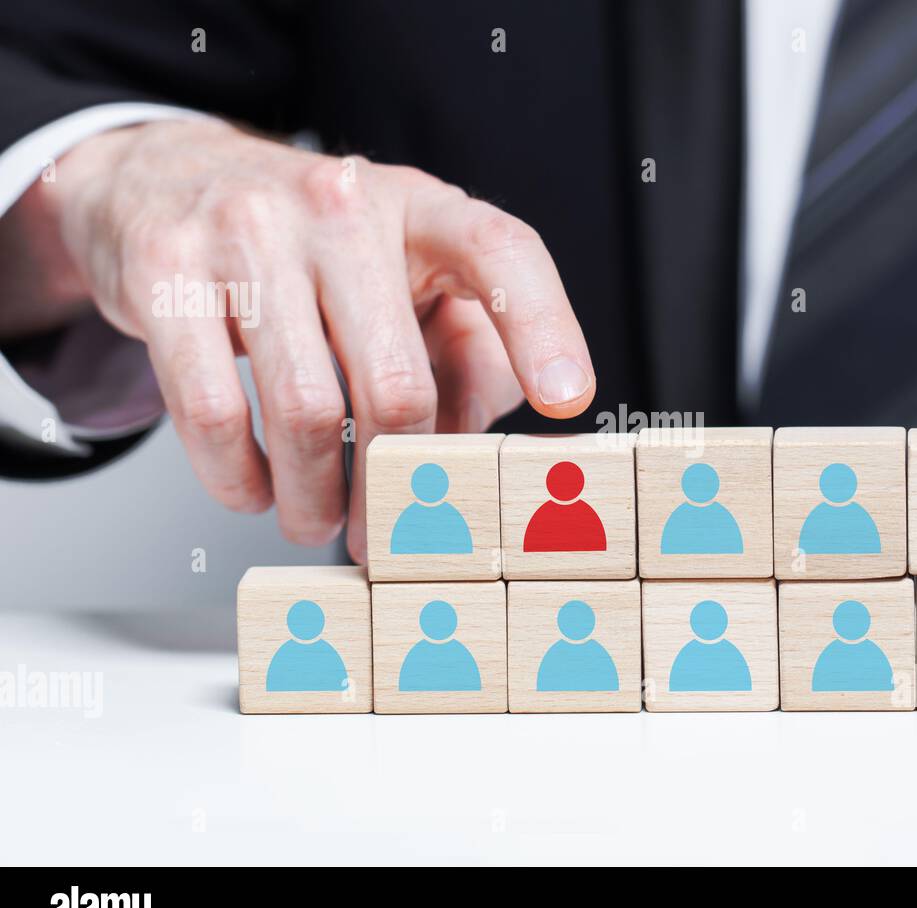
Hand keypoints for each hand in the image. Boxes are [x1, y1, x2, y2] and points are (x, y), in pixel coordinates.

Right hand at [29, 119, 595, 560]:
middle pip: (397, 382)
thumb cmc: (314, 251)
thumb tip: (477, 461)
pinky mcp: (166, 272)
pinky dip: (237, 478)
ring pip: (304, 410)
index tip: (568, 401)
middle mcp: (339, 207)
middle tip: (391, 534)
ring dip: (316, 497)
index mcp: (419, 207)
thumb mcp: (407, 280)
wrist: (165, 180)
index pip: (501, 252)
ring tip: (316, 521)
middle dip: (398, 485)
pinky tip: (252, 491)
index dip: (543, 330)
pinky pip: (212, 410)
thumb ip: (467, 360)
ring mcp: (246, 232)